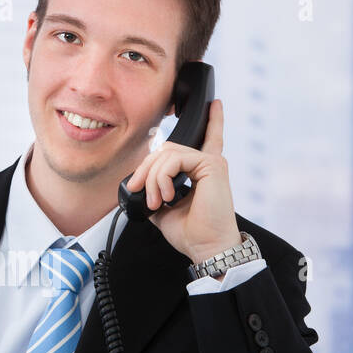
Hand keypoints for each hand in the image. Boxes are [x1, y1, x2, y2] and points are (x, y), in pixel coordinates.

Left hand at [123, 99, 241, 261]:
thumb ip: (155, 193)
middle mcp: (210, 164)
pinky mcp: (212, 165)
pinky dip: (162, 178)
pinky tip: (167, 196)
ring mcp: (212, 162)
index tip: (216, 105)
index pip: (209, 138)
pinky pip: (175, 159)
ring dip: (152, 178)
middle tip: (137, 190)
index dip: (214, 121)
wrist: (207, 248)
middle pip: (166, 148)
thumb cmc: (192, 233)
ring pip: (167, 153)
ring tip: (156, 201)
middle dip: (145, 168)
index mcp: (203, 171)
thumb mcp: (164, 211)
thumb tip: (138, 189)